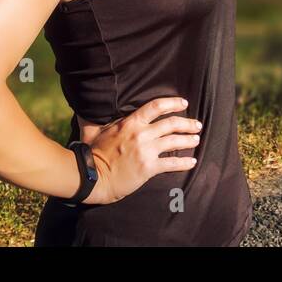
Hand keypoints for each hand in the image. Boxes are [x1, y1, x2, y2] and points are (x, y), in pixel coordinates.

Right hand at [80, 97, 201, 204]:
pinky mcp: (148, 168)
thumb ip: (93, 118)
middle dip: (187, 123)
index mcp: (130, 123)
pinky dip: (184, 162)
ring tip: (197, 140)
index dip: (172, 103)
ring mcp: (146, 151)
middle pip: (171, 124)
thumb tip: (84, 106)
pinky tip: (192, 162)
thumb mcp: (93, 130)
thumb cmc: (92, 153)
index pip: (156, 107)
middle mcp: (141, 134)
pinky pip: (171, 164)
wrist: (92, 178)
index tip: (184, 103)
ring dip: (188, 140)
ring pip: (174, 142)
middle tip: (197, 125)